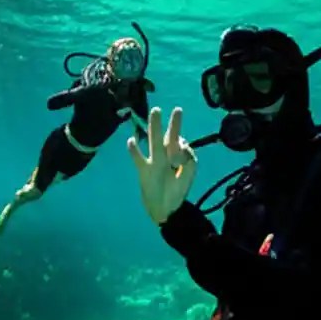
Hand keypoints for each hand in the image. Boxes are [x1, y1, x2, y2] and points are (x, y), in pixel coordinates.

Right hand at [128, 106, 197, 224]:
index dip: (183, 145)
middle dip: (172, 124)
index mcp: (178, 158)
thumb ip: (189, 161)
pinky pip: (138, 158)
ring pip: (154, 141)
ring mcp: (154, 162)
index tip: (181, 153)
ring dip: (154, 127)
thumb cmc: (177, 193)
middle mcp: (166, 156)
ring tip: (155, 111)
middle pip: (169, 137)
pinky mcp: (143, 171)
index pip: (181, 144)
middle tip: (174, 109)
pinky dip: (134, 150)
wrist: (166, 210)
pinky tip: (131, 140)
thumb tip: (182, 149)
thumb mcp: (188, 177)